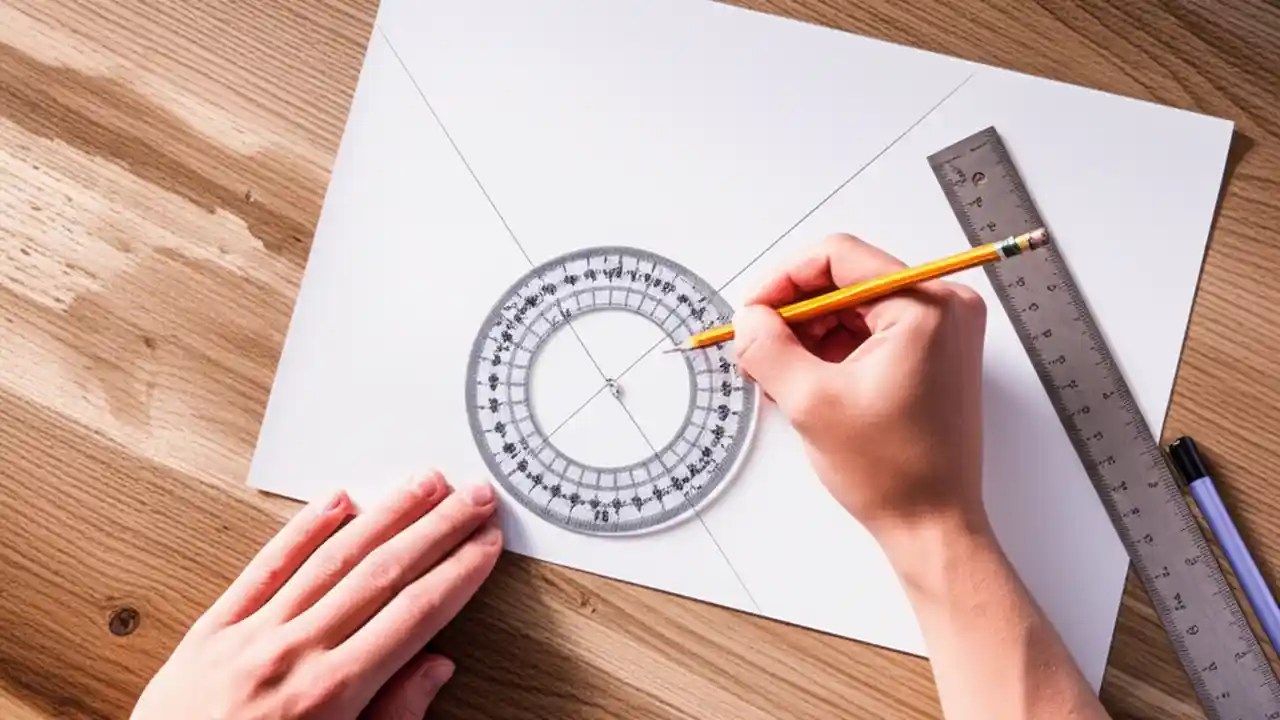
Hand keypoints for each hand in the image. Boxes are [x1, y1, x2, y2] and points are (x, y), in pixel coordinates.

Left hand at [132, 472, 501, 719]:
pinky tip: (337, 500)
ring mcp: (251, 636)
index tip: (486, 544)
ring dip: (385, 514)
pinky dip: (303, 530)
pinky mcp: (211, 630)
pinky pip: (264, 567)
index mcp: (332, 696)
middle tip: (474, 496)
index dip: (459, 572)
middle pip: (383, 573)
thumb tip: (435, 667)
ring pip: (332, 558)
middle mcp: (295, 654)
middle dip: (438, 529)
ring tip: (423, 484)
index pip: (415, 614)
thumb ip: (392, 717)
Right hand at [733, 234, 987, 541]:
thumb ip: (768, 348)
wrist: (932, 525)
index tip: (752, 312)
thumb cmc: (891, 471)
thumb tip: (747, 318)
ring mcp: (943, 332)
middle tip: (757, 348)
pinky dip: (833, 352)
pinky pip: (871, 333)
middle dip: (794, 314)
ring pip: (854, 309)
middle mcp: (944, 307)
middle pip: (846, 281)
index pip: (839, 257)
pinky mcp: (934, 356)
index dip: (783, 280)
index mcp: (925, 306)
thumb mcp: (809, 401)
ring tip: (778, 376)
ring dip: (809, 336)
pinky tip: (804, 383)